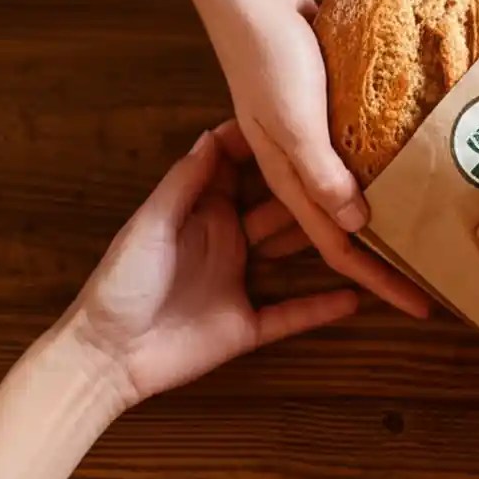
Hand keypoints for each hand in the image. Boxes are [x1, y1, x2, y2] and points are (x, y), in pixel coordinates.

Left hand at [66, 121, 358, 410]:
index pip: (241, 167)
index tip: (306, 121)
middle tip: (358, 170)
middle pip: (279, 207)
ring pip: (295, 253)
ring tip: (370, 225)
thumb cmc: (120, 284)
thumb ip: (185, 183)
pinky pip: (294, 314)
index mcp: (202, 210)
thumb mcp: (151, 225)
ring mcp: (242, 281)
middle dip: (312, 189)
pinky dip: (323, 307)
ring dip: (327, 241)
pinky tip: (357, 297)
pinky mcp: (250, 325)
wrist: (108, 357)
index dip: (270, 145)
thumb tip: (216, 134)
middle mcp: (228, 238)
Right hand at [166, 0, 429, 317]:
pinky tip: (405, 175)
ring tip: (426, 233)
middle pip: (347, 231)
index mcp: (290, 182)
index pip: (339, 250)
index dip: (379, 283)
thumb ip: (319, 173)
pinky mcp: (323, 115)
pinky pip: (357, 159)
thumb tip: (356, 224)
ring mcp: (310, 143)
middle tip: (433, 277)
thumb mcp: (292, 121)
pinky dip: (380, 175)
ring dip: (382, 219)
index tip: (420, 307)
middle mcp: (299, 170)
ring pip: (351, 197)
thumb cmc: (267, 59)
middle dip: (386, 260)